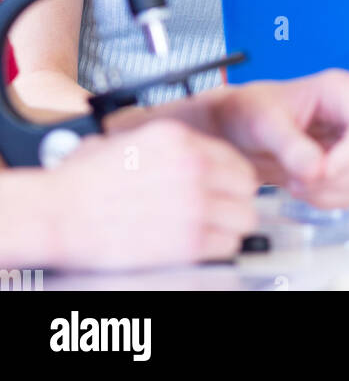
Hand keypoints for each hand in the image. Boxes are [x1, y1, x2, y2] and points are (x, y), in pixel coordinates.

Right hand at [46, 120, 258, 270]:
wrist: (60, 213)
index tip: (225, 190)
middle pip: (247, 186)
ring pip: (245, 217)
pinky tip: (202, 248)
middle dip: (236, 202)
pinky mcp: (189, 240)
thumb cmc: (83, 182)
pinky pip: (227, 244)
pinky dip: (220, 249)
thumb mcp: (129, 141)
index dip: (230, 179)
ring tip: (214, 233)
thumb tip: (184, 156)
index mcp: (180, 139)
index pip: (233, 158)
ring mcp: (194, 202)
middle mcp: (194, 166)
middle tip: (224, 214)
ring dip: (232, 227)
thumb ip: (165, 148)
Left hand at [206, 70, 348, 207]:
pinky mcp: (347, 164)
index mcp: (339, 90)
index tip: (323, 173)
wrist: (237, 130)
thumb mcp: (263, 123)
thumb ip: (289, 145)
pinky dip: (332, 199)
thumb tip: (316, 170)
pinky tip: (304, 189)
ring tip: (297, 185)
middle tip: (304, 183)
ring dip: (336, 191)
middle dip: (343, 177)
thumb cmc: (249, 112)